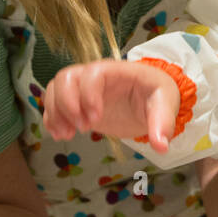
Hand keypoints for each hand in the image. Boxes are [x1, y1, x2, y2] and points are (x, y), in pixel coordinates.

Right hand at [43, 60, 179, 149]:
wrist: (149, 101)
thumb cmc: (157, 95)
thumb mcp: (166, 105)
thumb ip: (162, 123)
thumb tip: (161, 145)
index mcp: (117, 71)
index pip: (93, 73)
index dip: (88, 95)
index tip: (96, 120)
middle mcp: (95, 75)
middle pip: (66, 77)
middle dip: (67, 104)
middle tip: (84, 128)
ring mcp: (83, 88)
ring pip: (55, 88)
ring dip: (56, 112)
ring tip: (67, 135)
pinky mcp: (77, 102)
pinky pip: (54, 103)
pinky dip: (52, 118)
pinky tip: (61, 134)